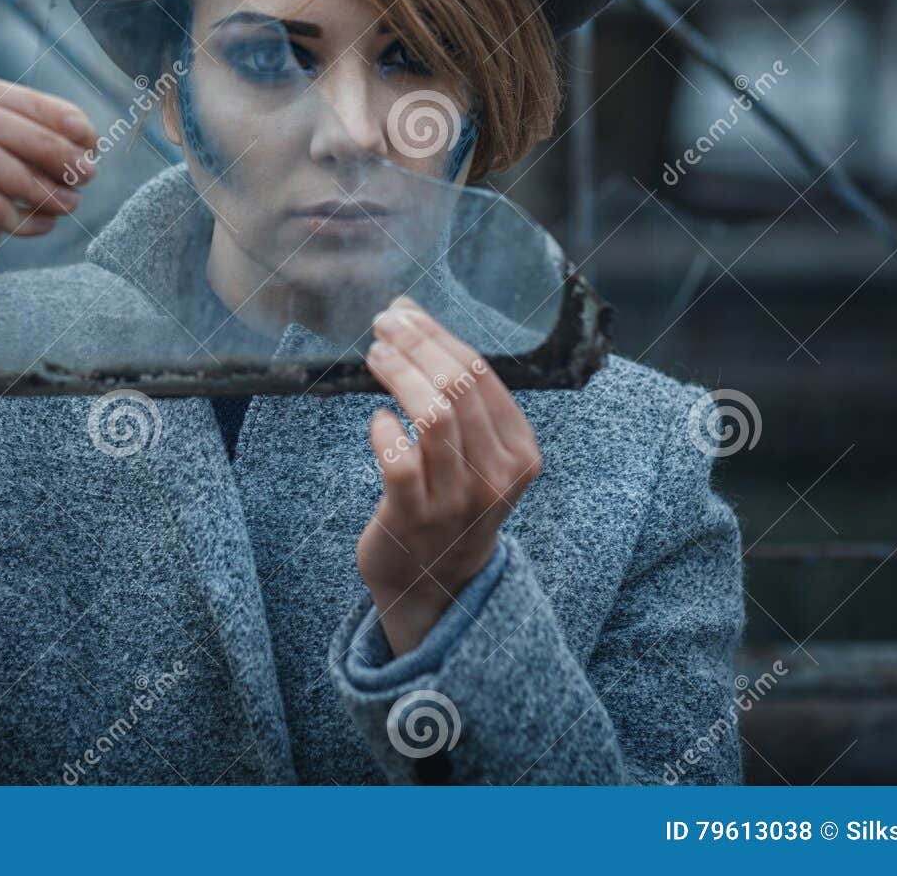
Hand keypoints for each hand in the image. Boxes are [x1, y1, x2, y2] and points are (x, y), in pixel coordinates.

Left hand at [357, 295, 543, 655]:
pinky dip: (385, 431)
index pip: (482, 375)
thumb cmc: (449, 499)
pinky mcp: (415, 517)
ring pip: (432, 416)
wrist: (433, 582)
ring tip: (375, 355)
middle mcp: (497, 476)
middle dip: (417, 345)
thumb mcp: (475, 452)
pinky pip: (399, 461)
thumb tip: (411, 316)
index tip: (406, 314)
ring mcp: (457, 500)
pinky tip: (376, 420)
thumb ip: (456, 394)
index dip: (439, 336)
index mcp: (520, 452)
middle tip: (384, 324)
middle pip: (458, 387)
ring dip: (399, 375)